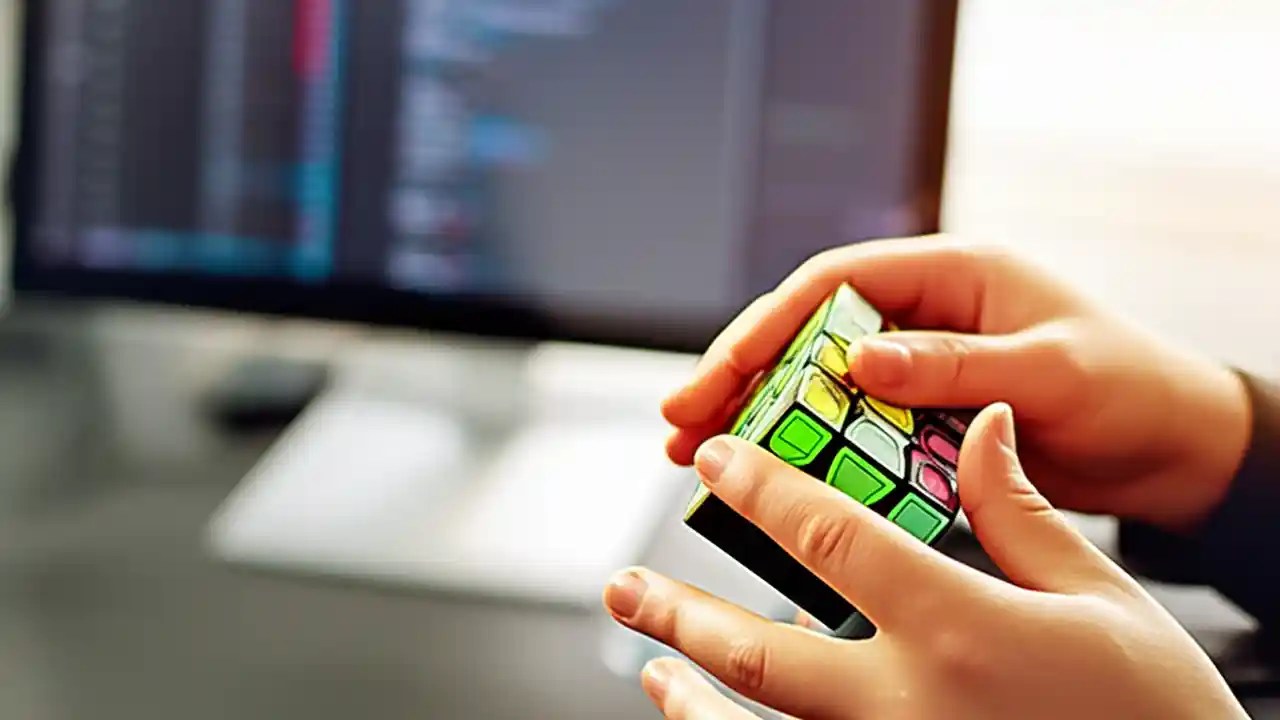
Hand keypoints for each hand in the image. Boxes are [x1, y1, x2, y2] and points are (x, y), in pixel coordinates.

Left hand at [605, 405, 1247, 718]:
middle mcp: (908, 703)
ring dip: (688, 693)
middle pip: (760, 653)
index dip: (761, 489)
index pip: (830, 538)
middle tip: (624, 582)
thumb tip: (980, 425)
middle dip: (680, 611)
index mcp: (958, 628)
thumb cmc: (1155, 709)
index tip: (716, 457)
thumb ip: (1021, 515)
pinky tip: (703, 718)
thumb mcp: (1101, 601)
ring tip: (647, 659)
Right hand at [662, 236, 1251, 532]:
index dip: (769, 323)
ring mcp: (918, 369)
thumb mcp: (1048, 369)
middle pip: (807, 337)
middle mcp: (923, 316)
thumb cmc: (1130, 387)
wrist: (1173, 448)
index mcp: (951, 274)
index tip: (719, 367)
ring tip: (695, 452)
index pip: (835, 284)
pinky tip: (765, 479)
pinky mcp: (921, 420)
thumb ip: (953, 363)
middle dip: (739, 376)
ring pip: (816, 389)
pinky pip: (849, 432)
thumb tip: (856, 359)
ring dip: (758, 419)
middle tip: (679, 419)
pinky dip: (805, 454)